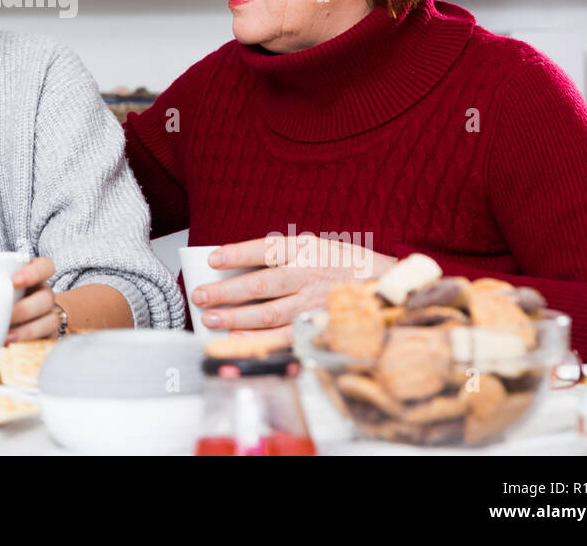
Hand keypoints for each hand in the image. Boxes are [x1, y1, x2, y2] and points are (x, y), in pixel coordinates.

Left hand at [0, 222, 59, 341]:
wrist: (12, 320)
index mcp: (33, 275)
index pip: (45, 266)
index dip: (33, 272)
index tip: (14, 280)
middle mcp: (44, 295)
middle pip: (45, 298)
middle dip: (23, 308)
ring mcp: (49, 317)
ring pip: (48, 321)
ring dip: (27, 331)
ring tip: (3, 337)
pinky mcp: (47, 339)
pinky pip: (47, 342)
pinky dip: (31, 346)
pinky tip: (14, 350)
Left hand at [192, 234, 397, 345]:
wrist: (387, 288)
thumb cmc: (345, 266)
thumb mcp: (317, 247)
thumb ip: (284, 255)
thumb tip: (240, 266)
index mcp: (307, 250)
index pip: (265, 249)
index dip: (236, 254)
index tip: (212, 259)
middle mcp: (308, 276)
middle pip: (259, 285)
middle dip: (224, 292)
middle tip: (200, 295)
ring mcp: (313, 305)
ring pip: (266, 314)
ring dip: (234, 318)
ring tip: (210, 318)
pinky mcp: (316, 327)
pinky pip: (281, 336)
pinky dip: (257, 339)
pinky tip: (236, 339)